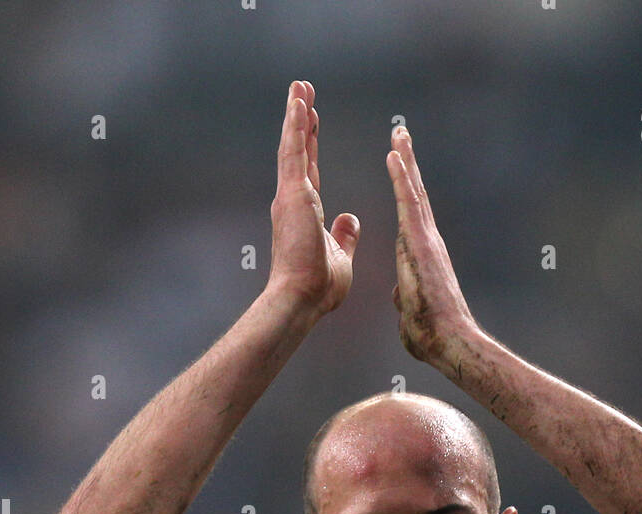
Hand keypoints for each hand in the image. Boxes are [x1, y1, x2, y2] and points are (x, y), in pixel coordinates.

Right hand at [268, 80, 359, 315]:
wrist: (302, 299)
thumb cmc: (319, 287)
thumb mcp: (340, 256)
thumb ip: (344, 235)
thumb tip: (351, 217)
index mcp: (305, 213)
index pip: (308, 170)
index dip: (309, 145)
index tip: (311, 122)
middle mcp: (293, 201)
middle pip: (297, 152)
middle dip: (300, 121)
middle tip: (302, 92)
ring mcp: (290, 196)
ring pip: (293, 146)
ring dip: (296, 114)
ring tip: (300, 86)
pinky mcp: (293, 195)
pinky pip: (294, 152)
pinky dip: (296, 126)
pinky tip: (299, 102)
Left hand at [387, 124, 475, 365]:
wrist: (449, 342)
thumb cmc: (431, 336)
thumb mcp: (410, 312)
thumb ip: (405, 298)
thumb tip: (400, 296)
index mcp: (421, 256)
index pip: (411, 216)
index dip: (405, 190)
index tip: (399, 166)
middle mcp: (428, 241)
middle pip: (415, 194)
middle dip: (408, 164)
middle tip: (400, 135)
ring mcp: (426, 240)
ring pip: (414, 191)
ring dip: (406, 160)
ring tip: (398, 133)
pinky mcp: (422, 243)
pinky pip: (409, 203)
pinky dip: (401, 177)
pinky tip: (393, 154)